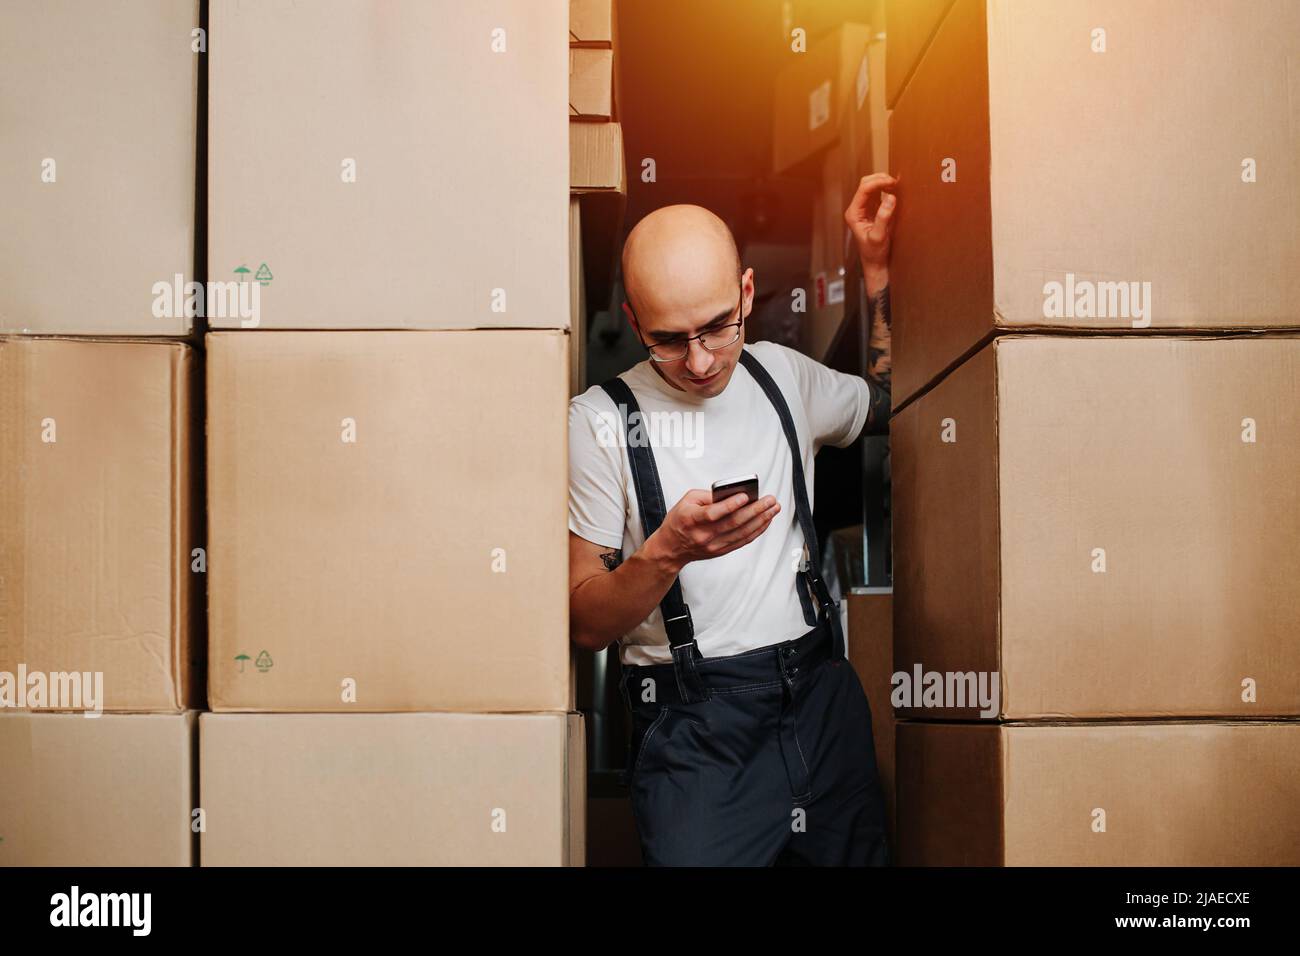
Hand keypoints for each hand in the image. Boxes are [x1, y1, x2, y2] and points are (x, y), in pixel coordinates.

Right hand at [648, 489, 780, 570]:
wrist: (671, 548)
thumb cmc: (679, 520)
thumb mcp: (686, 501)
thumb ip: (708, 496)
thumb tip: (732, 493)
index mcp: (692, 519)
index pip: (713, 513)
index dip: (730, 505)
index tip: (745, 496)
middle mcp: (703, 534)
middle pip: (733, 523)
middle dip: (755, 510)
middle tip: (770, 500)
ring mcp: (713, 545)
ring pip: (742, 533)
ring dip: (761, 520)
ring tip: (774, 508)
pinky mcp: (721, 551)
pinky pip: (743, 541)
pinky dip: (757, 530)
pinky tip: (766, 520)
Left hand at [844, 172, 898, 286]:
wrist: (875, 262)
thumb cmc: (874, 253)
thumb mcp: (878, 237)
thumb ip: (883, 217)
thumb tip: (890, 197)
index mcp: (854, 213)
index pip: (863, 190)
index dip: (877, 182)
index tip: (891, 182)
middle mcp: (857, 209)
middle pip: (866, 184)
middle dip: (880, 179)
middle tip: (895, 182)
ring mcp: (865, 208)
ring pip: (872, 187)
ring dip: (883, 182)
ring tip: (896, 184)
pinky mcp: (873, 210)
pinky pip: (878, 193)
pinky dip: (886, 188)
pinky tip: (895, 190)